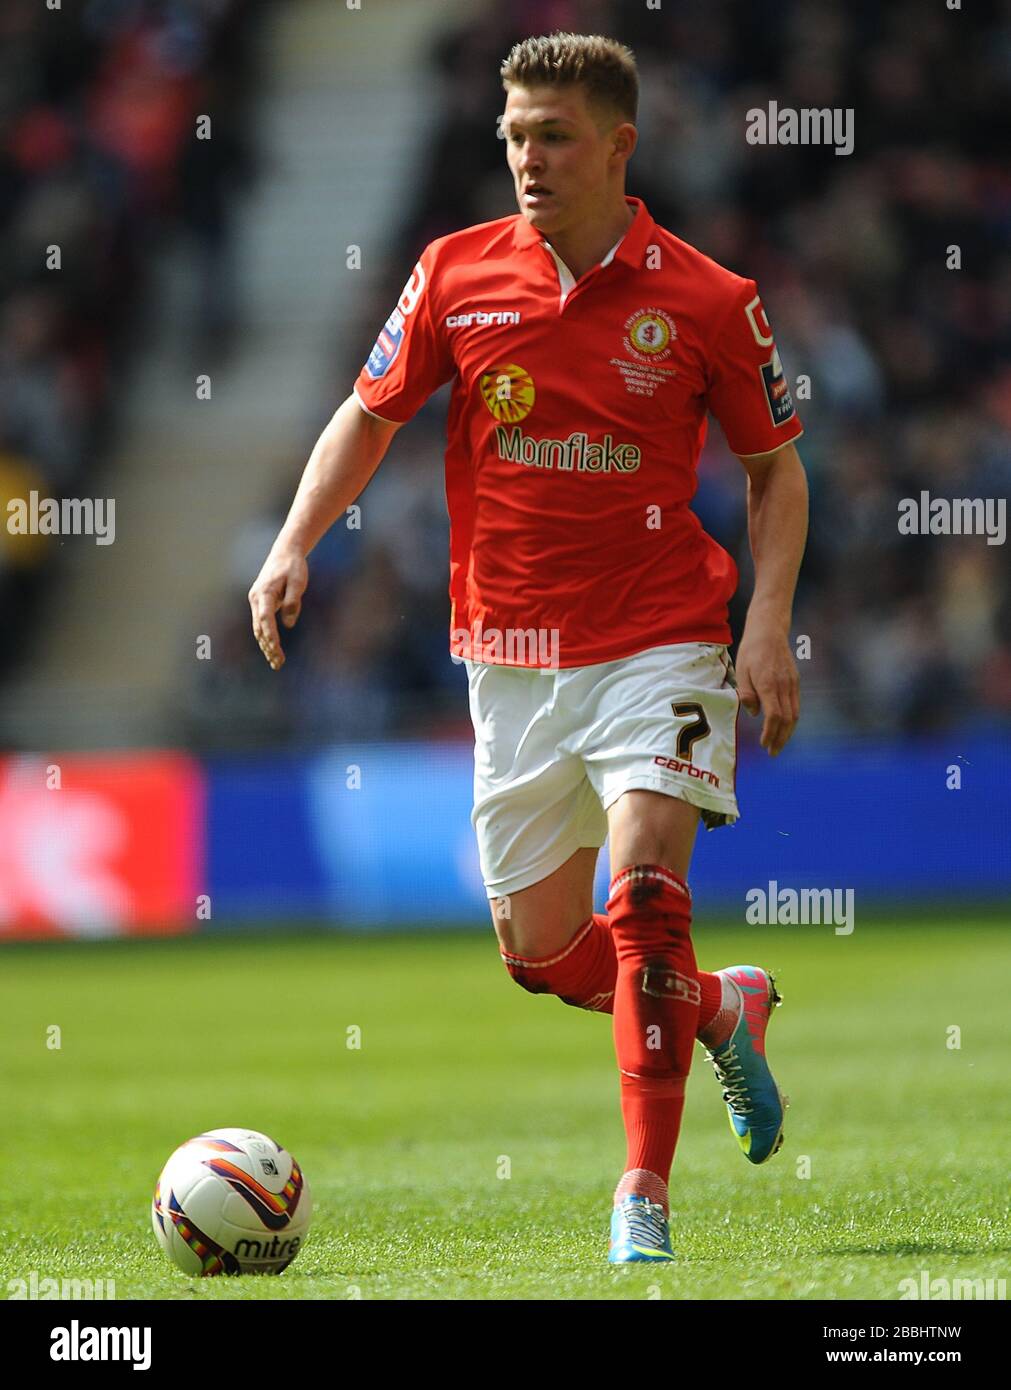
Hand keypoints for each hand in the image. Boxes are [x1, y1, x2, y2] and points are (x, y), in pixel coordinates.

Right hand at [248, 547, 307, 669]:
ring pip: (258, 628)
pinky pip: (261, 623)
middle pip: (260, 627)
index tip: (277, 650)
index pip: (265, 619)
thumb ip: (293, 602)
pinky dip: (266, 636)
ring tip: (275, 662)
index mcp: (264, 593)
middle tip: (278, 664)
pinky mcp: (260, 602)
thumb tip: (288, 624)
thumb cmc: (293, 567)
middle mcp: (256, 598)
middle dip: (268, 647)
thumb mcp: (298, 582)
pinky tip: (272, 649)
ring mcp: (256, 600)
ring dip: (266, 645)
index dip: (271, 636)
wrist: (285, 553)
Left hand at [735, 620, 798, 755]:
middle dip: (780, 739)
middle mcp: (784, 686)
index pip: (774, 716)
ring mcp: (792, 684)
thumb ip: (747, 694)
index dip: (770, 733)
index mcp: (769, 685)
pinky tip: (784, 727)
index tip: (764, 744)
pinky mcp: (795, 681)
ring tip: (779, 744)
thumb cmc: (751, 651)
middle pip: (787, 720)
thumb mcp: (741, 672)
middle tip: (773, 752)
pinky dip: (791, 720)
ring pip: (794, 714)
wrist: (769, 632)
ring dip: (788, 732)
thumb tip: (755, 714)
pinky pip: (796, 705)